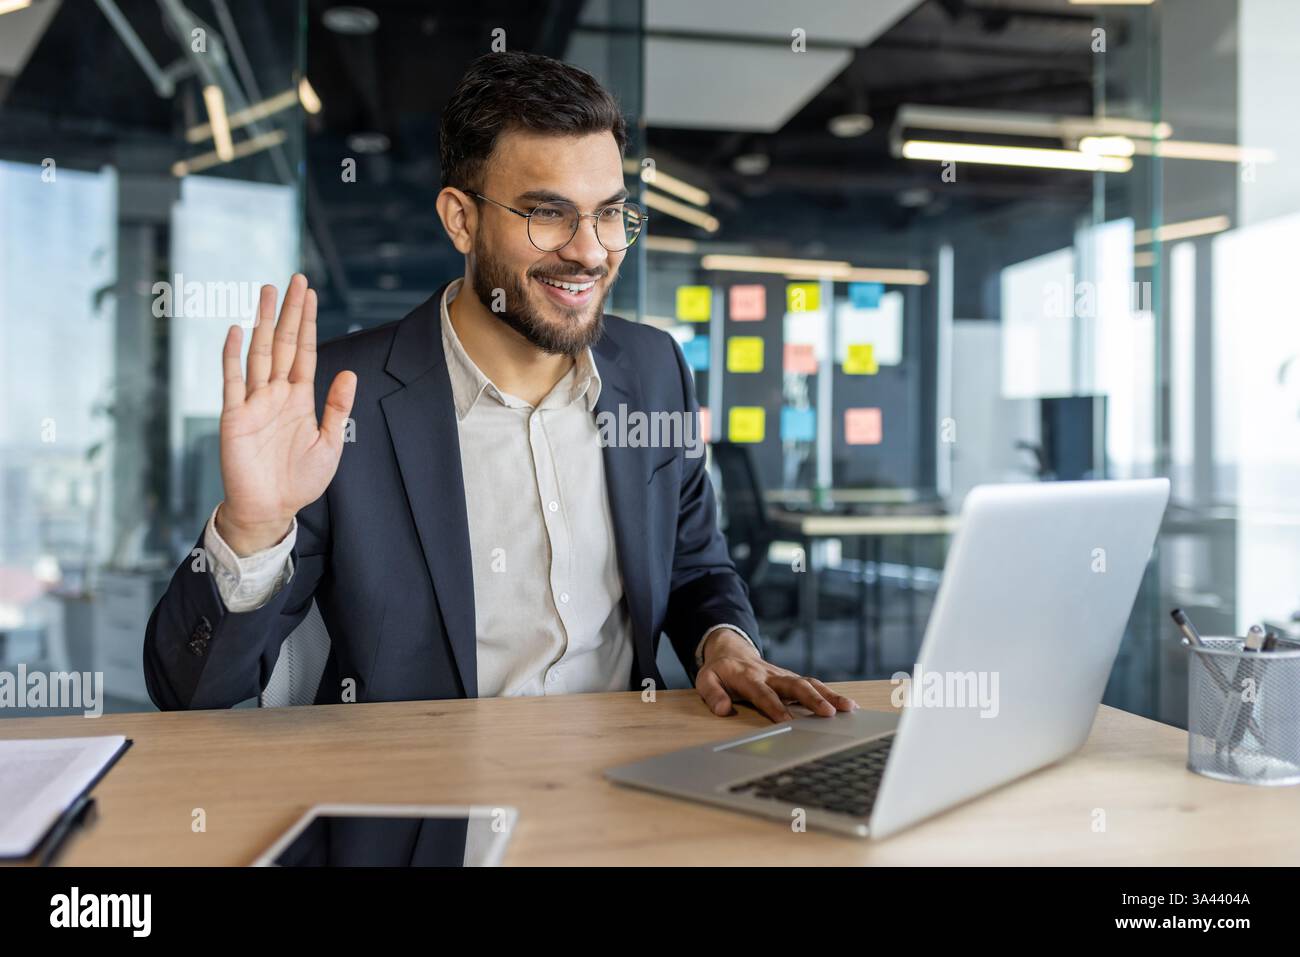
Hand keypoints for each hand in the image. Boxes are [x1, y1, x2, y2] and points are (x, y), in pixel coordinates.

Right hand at [216, 274, 355, 555]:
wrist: (271, 508)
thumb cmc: (300, 480)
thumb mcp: (329, 444)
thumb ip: (337, 408)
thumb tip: (349, 373)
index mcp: (300, 398)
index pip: (304, 351)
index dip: (307, 323)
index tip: (310, 294)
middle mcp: (276, 394)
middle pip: (282, 343)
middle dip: (289, 312)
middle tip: (294, 280)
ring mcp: (254, 402)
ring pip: (258, 353)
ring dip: (262, 322)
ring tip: (266, 292)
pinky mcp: (235, 417)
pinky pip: (233, 381)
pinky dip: (233, 356)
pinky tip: (237, 331)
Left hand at [693, 629, 858, 721]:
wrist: (732, 651)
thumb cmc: (719, 670)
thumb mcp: (705, 679)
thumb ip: (712, 694)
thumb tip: (722, 710)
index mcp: (749, 676)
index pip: (763, 693)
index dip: (775, 707)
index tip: (787, 722)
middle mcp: (771, 674)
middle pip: (795, 685)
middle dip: (813, 699)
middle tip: (829, 713)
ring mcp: (784, 675)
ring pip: (810, 683)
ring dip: (829, 695)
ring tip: (849, 708)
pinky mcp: (793, 678)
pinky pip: (813, 684)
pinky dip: (831, 694)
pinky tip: (848, 705)